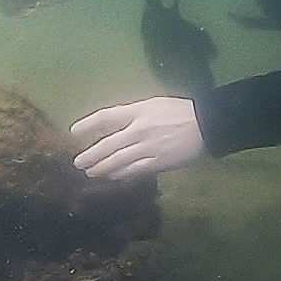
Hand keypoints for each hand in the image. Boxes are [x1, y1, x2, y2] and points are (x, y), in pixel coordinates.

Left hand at [70, 97, 207, 180]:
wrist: (206, 124)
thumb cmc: (180, 111)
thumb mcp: (154, 104)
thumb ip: (134, 114)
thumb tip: (115, 126)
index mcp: (138, 111)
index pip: (106, 117)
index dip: (88, 124)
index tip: (74, 132)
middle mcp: (139, 130)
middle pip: (108, 145)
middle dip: (91, 155)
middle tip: (78, 163)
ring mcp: (147, 148)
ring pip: (118, 161)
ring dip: (102, 168)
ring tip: (92, 172)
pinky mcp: (158, 162)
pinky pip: (134, 171)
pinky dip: (121, 174)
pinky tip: (113, 177)